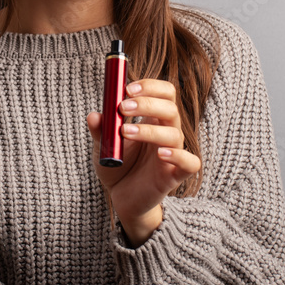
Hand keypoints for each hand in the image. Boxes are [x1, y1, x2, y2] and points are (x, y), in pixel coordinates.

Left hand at [87, 79, 199, 241]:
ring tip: (125, 132)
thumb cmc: (117, 166)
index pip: (164, 93)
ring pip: (174, 134)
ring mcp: (173, 153)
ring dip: (149, 129)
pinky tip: (160, 154)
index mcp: (152, 119)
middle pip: (170, 108)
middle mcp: (166, 132)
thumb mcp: (102, 146)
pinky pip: (190, 163)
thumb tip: (93, 115)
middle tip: (122, 107)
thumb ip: (100, 131)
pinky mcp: (175, 175)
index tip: (127, 89)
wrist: (122, 198)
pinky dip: (179, 156)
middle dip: (147, 103)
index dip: (150, 86)